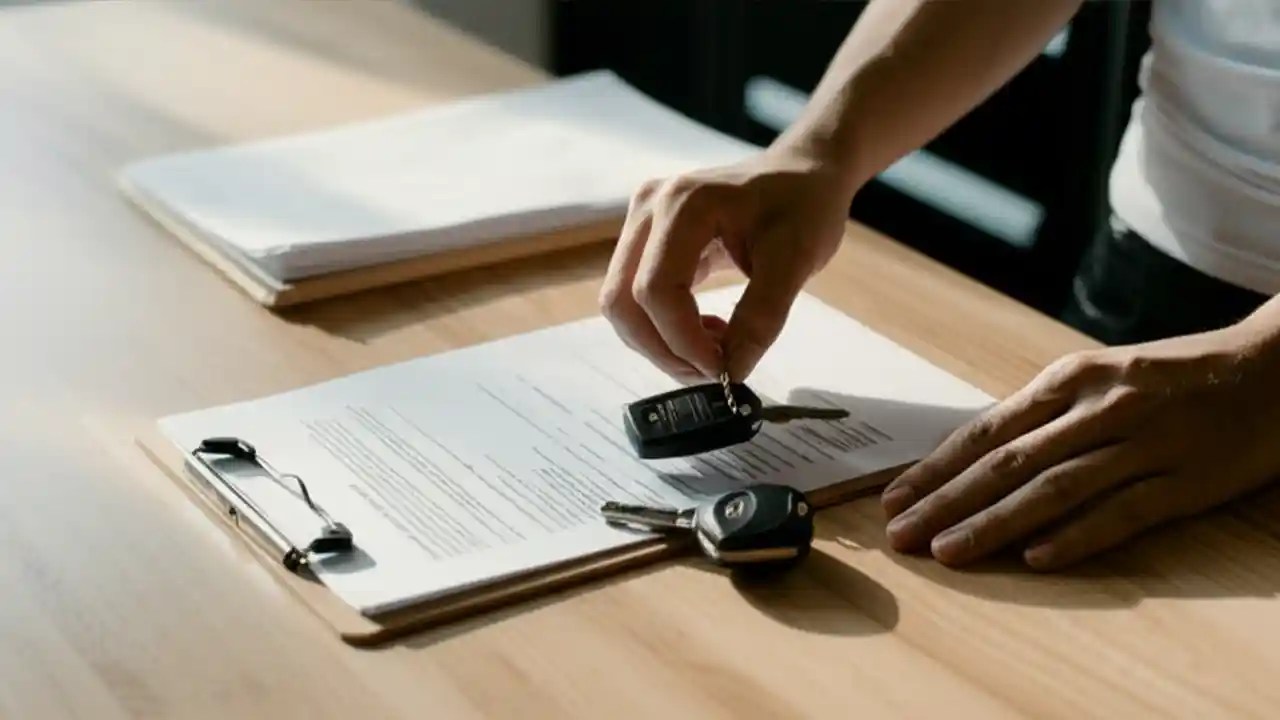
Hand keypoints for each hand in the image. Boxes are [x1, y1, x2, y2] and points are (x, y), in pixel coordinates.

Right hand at [598, 147, 854, 383]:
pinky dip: (664, 327)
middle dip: (663, 349)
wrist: (803, 172)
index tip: (723, 370)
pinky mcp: (646, 239)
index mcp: (683, 204)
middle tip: (713, 372)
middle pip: (622, 301)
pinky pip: (635, 296)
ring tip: (715, 349)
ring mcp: (641, 222)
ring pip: (622, 304)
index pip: (656, 290)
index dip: (683, 341)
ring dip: (661, 342)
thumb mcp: (796, 261)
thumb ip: (761, 317)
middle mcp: (649, 208)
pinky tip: (706, 330)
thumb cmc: (804, 205)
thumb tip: (731, 371)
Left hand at [880, 325, 1279, 569]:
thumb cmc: (1172, 376)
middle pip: (1006, 464)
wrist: (1274, 366)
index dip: (935, 468)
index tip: (892, 498)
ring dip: (993, 524)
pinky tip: (1036, 559)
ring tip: (947, 552)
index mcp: (1069, 379)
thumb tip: (975, 453)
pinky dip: (1077, 536)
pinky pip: (1122, 513)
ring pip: (1052, 490)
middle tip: (900, 535)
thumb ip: (1043, 413)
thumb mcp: (1100, 376)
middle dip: (945, 501)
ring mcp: (1143, 445)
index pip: (985, 431)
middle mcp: (1099, 408)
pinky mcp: (1185, 482)